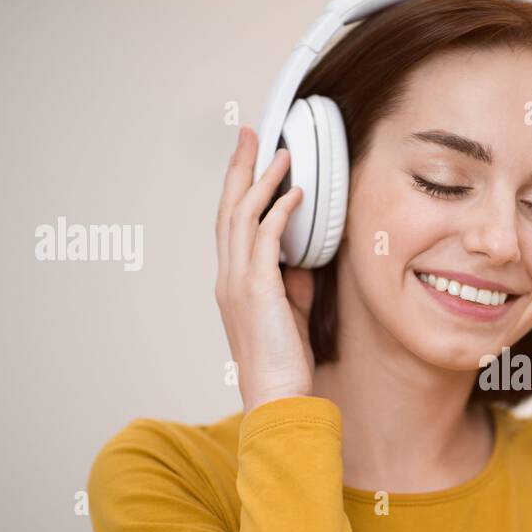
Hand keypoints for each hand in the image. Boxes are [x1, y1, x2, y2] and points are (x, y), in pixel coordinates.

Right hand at [215, 126, 317, 415]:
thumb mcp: (289, 313)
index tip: (249, 158)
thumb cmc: (284, 363)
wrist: (276, 398)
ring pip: (242, 217)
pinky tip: (295, 193)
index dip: (238, 188)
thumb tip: (304, 257)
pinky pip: (265, 240)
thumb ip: (291, 282)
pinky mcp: (256, 291)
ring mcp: (238, 282)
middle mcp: (228, 277)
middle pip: (228, 208)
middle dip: (239, 167)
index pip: (230, 224)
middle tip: (249, 133)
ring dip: (262, 181)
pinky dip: (279, 212)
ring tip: (280, 152)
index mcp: (232, 282)